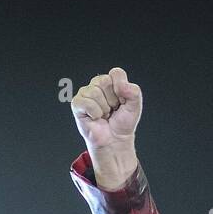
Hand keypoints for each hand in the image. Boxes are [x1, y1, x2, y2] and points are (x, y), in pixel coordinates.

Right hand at [72, 67, 142, 189]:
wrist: (115, 140)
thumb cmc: (122, 123)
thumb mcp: (135, 106)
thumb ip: (134, 92)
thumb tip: (122, 86)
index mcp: (111, 82)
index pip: (116, 73)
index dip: (122, 89)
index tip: (123, 102)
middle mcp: (97, 84)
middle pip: (104, 81)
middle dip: (113, 99)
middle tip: (113, 109)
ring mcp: (85, 93)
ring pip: (94, 92)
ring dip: (103, 108)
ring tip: (104, 115)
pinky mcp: (77, 104)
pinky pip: (86, 102)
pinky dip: (94, 112)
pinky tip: (96, 117)